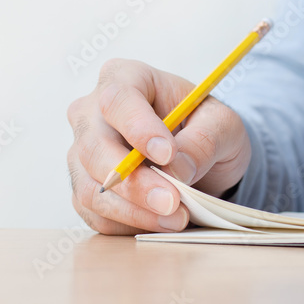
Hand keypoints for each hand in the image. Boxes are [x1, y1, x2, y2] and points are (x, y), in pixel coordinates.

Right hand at [66, 58, 252, 234]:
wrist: (194, 154)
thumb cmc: (203, 126)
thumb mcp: (222, 124)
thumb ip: (205, 140)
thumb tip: (177, 170)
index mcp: (124, 78)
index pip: (116, 99)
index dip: (138, 128)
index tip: (167, 155)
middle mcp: (91, 113)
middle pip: (95, 147)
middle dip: (135, 182)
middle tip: (173, 202)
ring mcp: (82, 152)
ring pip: (90, 186)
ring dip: (134, 210)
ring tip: (177, 217)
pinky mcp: (84, 187)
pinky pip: (95, 213)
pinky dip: (128, 224)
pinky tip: (160, 223)